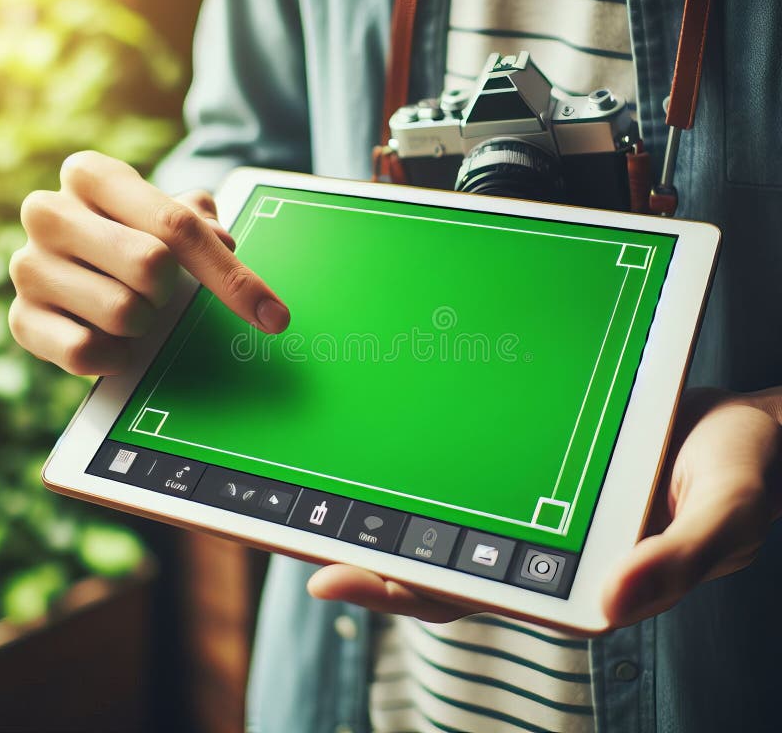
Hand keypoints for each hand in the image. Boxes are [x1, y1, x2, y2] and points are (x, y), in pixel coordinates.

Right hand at [9, 151, 289, 375]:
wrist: (80, 269)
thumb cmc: (137, 236)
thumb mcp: (174, 219)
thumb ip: (204, 225)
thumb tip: (225, 241)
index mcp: (92, 175)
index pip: (178, 226)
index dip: (232, 276)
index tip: (274, 316)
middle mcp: (49, 212)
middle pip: (151, 265)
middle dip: (172, 291)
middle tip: (159, 291)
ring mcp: (28, 266)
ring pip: (124, 313)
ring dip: (145, 324)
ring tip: (132, 310)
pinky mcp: (20, 319)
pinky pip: (87, 351)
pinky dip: (118, 356)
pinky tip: (115, 340)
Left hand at [308, 389, 781, 627]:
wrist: (745, 429)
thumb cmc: (740, 470)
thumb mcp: (725, 512)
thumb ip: (678, 559)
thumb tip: (612, 602)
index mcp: (576, 580)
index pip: (476, 593)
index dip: (404, 591)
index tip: (335, 575)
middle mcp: (545, 552)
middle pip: (442, 563)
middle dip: (369, 557)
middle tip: (294, 535)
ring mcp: (538, 514)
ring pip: (447, 523)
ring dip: (386, 515)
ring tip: (318, 493)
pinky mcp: (538, 470)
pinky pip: (472, 475)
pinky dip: (428, 472)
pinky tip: (390, 447)